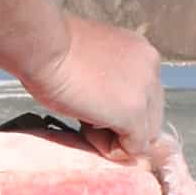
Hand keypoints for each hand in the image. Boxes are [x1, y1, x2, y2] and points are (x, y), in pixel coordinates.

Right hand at [20, 15, 163, 158]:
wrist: (43, 46)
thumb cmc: (53, 49)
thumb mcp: (93, 58)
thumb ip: (110, 78)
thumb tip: (105, 103)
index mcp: (142, 52)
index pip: (146, 95)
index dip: (117, 107)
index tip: (91, 101)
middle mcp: (152, 68)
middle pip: (151, 116)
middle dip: (121, 123)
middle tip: (86, 112)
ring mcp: (145, 91)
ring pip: (145, 135)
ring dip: (115, 136)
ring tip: (84, 120)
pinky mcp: (133, 112)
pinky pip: (133, 147)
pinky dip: (110, 148)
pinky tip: (86, 129)